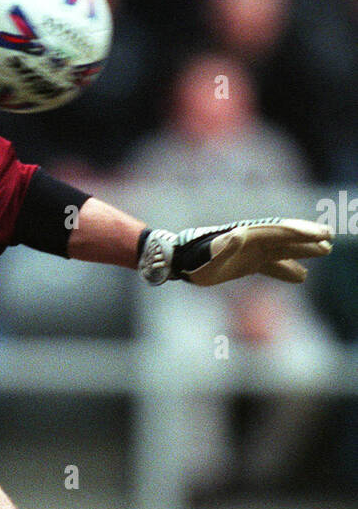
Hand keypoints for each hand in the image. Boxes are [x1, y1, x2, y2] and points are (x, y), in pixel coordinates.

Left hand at [138, 218, 333, 285]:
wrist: (180, 262)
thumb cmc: (192, 259)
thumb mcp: (207, 255)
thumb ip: (225, 248)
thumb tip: (240, 235)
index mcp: (246, 236)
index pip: (277, 232)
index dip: (298, 232)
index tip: (317, 234)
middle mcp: (252, 240)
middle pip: (284, 237)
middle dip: (306, 237)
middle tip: (328, 238)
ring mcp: (251, 251)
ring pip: (282, 249)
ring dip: (302, 250)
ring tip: (324, 251)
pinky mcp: (247, 263)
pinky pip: (271, 265)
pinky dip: (286, 270)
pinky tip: (302, 276)